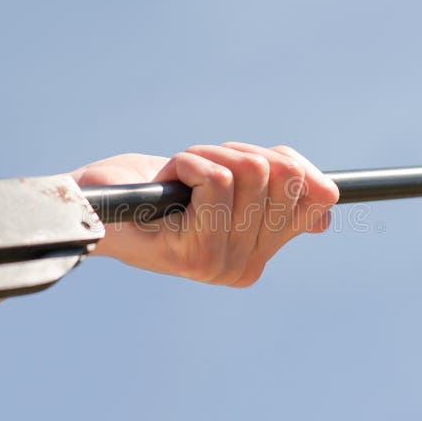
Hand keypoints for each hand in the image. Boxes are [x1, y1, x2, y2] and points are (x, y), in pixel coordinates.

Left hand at [71, 144, 339, 286]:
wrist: (93, 207)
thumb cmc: (156, 190)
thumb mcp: (225, 181)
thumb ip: (275, 190)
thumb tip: (328, 198)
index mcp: (260, 253)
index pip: (316, 194)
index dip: (285, 160)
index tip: (243, 160)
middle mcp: (247, 268)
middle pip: (282, 177)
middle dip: (239, 153)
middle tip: (201, 167)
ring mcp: (223, 265)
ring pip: (249, 174)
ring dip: (211, 155)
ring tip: (183, 175)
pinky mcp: (196, 253)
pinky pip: (216, 179)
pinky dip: (190, 161)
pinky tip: (170, 182)